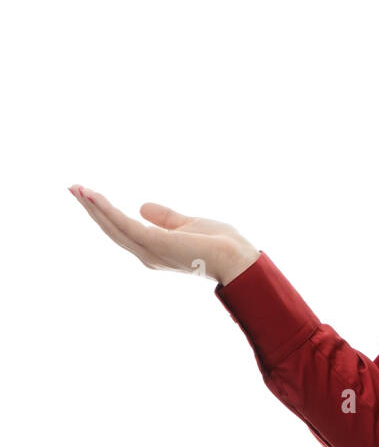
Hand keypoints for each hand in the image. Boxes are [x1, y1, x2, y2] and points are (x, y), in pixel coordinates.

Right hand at [69, 184, 259, 285]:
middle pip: (111, 229)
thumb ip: (164, 217)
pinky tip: (94, 197)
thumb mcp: (187, 224)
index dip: (103, 213)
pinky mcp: (154, 243)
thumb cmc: (219, 244)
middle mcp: (146, 253)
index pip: (121, 229)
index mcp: (152, 248)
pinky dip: (107, 211)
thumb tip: (141, 206)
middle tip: (72, 188)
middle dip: (91, 209)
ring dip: (94, 207)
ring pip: (113, 226)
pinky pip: (124, 225)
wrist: (238, 258)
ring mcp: (149, 250)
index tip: (87, 195)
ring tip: (76, 189)